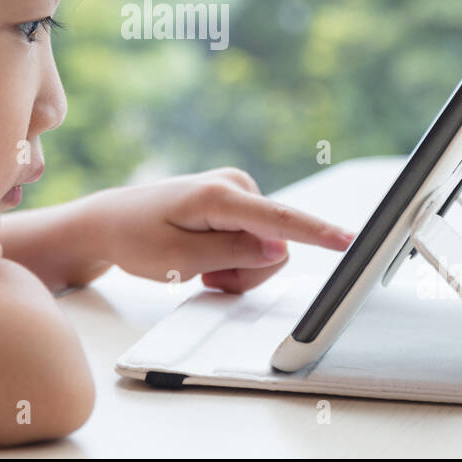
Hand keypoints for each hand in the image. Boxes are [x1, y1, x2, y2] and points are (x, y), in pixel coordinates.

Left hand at [78, 167, 354, 292]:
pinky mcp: (237, 202)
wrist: (111, 222)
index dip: (316, 234)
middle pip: (275, 247)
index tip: (349, 241)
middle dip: (247, 273)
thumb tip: (279, 248)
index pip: (279, 220)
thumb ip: (232, 253)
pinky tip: (205, 255)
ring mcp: (238, 191)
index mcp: (219, 196)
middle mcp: (235, 185)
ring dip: (237, 270)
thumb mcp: (179, 258)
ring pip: (267, 250)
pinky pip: (255, 242)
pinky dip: (233, 259)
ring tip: (200, 265)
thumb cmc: (136, 238)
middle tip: (205, 276)